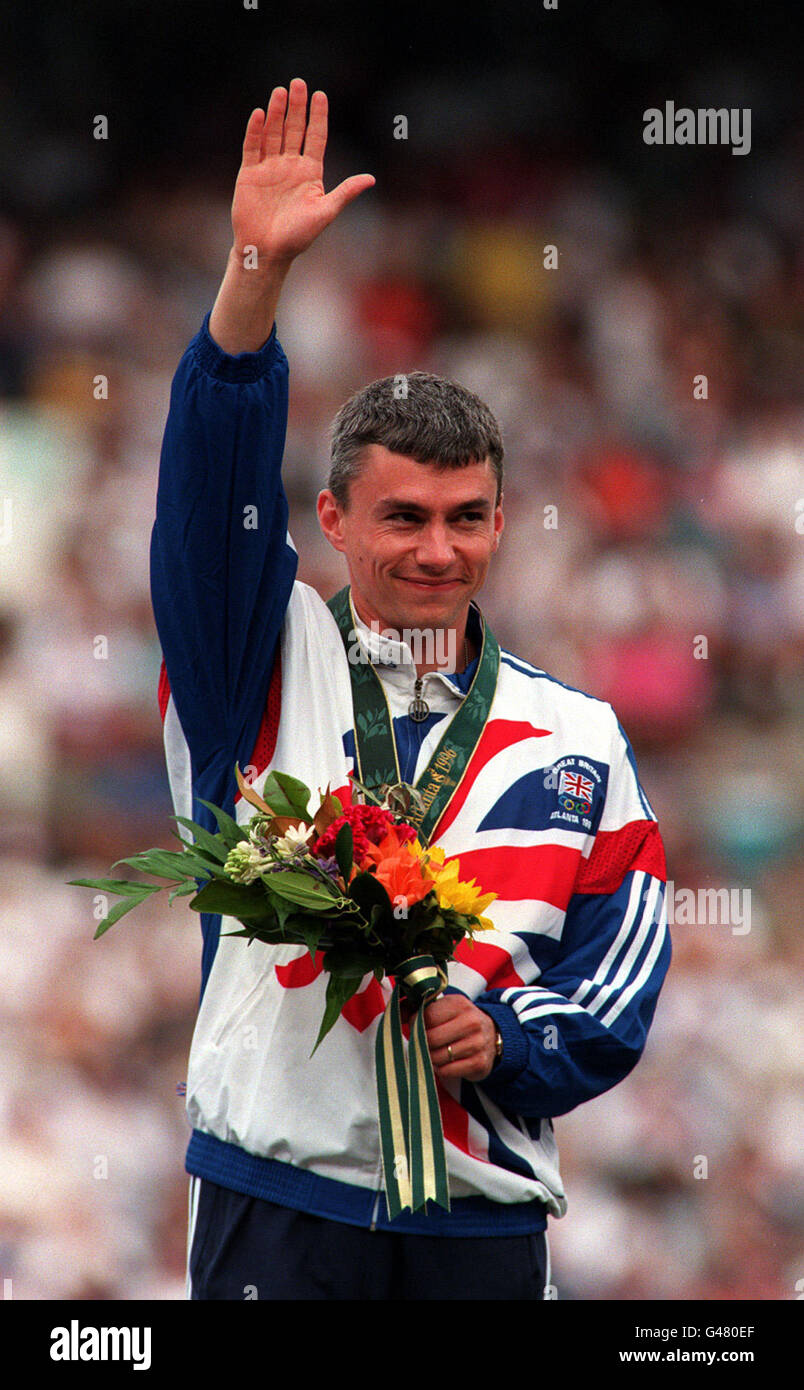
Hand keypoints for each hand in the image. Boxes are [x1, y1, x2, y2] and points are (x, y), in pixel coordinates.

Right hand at [230, 79, 374, 266]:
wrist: (267, 251)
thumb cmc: (298, 237)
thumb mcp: (326, 212)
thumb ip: (345, 192)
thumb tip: (371, 179)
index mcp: (310, 173)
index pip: (316, 137)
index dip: (318, 116)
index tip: (320, 94)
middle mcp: (290, 166)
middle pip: (294, 129)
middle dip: (296, 107)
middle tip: (298, 83)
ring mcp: (269, 168)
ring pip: (273, 134)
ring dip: (276, 113)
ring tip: (279, 92)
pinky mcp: (249, 174)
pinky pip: (253, 147)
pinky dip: (255, 131)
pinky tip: (259, 114)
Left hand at [423, 993, 497, 1081]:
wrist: (494, 1035)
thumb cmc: (462, 1021)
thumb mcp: (445, 1007)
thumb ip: (420, 1008)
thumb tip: (397, 1012)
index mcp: (459, 1004)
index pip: (428, 1016)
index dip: (416, 1023)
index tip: (415, 1025)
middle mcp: (471, 1022)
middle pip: (431, 1038)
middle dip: (422, 1042)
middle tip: (423, 1041)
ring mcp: (476, 1044)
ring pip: (437, 1057)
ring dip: (430, 1057)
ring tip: (435, 1051)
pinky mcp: (478, 1063)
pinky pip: (446, 1071)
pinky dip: (440, 1069)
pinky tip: (444, 1062)